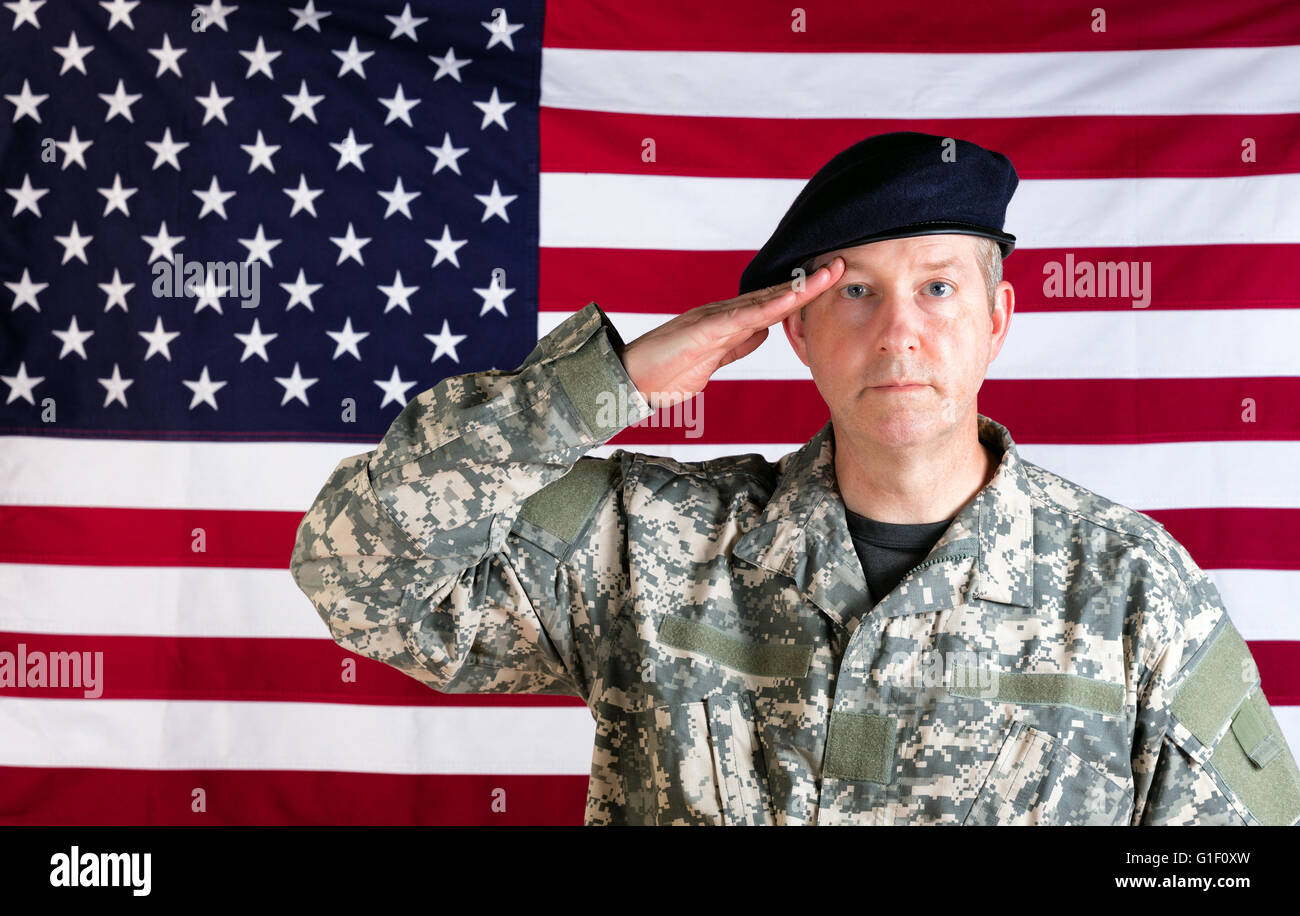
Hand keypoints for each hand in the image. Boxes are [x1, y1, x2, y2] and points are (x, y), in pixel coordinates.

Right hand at [619, 257, 844, 408]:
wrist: (628, 381)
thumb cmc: (663, 375)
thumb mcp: (711, 363)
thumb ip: (736, 346)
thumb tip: (763, 333)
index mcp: (725, 323)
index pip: (771, 306)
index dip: (801, 294)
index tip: (830, 283)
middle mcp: (722, 314)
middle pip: (774, 295)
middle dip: (809, 282)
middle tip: (841, 265)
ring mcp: (712, 319)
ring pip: (764, 300)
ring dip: (799, 288)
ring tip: (829, 274)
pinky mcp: (703, 330)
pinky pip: (743, 317)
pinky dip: (769, 307)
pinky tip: (791, 299)